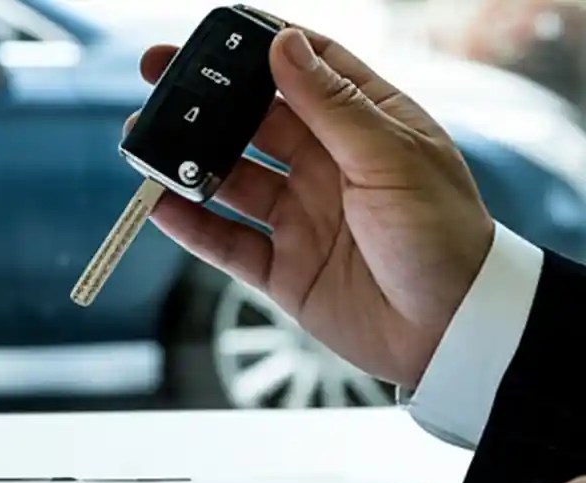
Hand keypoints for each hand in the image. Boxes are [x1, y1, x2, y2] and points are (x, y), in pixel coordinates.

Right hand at [132, 27, 494, 387]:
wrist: (452, 332)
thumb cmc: (443, 237)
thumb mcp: (391, 158)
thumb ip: (331, 105)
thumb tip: (284, 44)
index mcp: (365, 126)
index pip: (308, 69)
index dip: (262, 47)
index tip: (215, 35)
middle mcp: (328, 166)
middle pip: (255, 123)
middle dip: (207, 103)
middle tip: (159, 82)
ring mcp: (302, 217)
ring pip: (232, 181)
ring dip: (190, 164)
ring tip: (146, 145)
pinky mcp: (283, 269)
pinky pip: (226, 243)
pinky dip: (192, 226)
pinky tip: (161, 206)